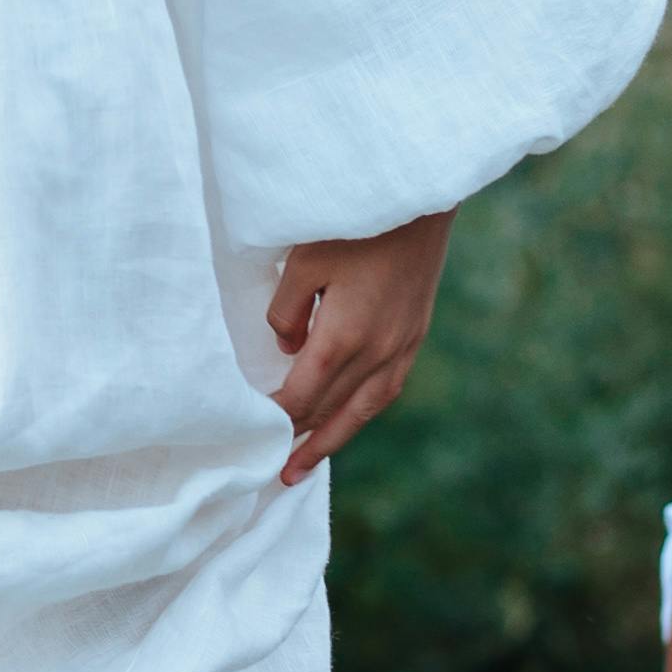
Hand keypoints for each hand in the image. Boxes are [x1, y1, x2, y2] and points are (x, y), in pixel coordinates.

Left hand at [267, 211, 453, 481]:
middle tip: (275, 472)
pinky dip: (362, 412)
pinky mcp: (415, 333)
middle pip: (331, 410)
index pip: (302, 396)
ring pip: (363, 409)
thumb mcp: (302, 262)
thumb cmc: (352, 224)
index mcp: (343, 337)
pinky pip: (386, 388)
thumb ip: (287, 312)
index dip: (276, 418)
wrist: (418, 198)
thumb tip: (287, 350)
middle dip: (300, 440)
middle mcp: (376, 352)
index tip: (253, 435)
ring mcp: (402, 346)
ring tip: (306, 465)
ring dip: (333, 439)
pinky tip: (349, 418)